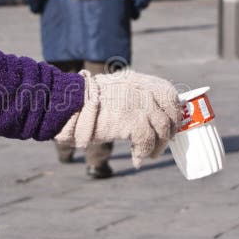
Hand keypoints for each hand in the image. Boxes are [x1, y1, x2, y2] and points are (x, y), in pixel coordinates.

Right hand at [55, 69, 181, 167]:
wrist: (65, 106)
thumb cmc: (83, 106)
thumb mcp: (111, 95)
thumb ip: (130, 100)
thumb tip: (149, 121)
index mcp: (136, 80)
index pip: (166, 91)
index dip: (173, 110)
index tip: (170, 126)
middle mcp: (140, 88)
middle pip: (171, 108)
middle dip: (170, 129)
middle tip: (162, 144)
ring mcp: (137, 102)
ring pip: (163, 127)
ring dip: (158, 146)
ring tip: (148, 155)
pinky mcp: (130, 118)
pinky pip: (148, 140)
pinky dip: (144, 152)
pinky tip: (136, 158)